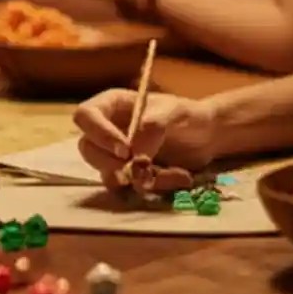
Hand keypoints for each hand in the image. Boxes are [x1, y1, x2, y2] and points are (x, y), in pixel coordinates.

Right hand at [73, 89, 216, 186]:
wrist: (207, 136)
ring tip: (173, 173)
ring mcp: (115, 156)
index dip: (99, 133)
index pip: (85, 115)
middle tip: (139, 168)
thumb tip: (134, 153)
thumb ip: (152, 126)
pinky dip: (153, 187)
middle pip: (87, 148)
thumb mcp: (174, 111)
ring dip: (137, 178)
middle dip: (112, 162)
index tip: (124, 149)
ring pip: (105, 172)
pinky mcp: (128, 175)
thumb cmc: (188, 114)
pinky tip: (178, 177)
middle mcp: (106, 130)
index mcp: (111, 105)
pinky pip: (129, 188)